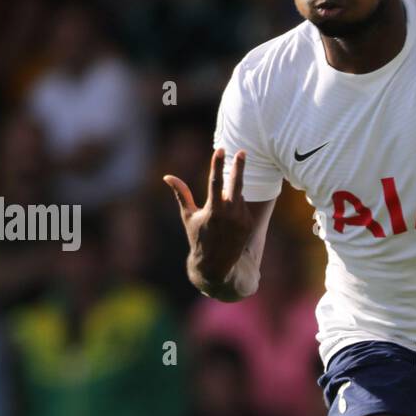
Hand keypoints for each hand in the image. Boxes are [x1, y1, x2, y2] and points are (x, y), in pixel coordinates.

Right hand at [164, 148, 253, 282]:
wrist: (216, 265)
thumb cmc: (198, 239)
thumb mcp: (188, 216)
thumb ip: (181, 194)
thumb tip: (167, 176)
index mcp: (213, 210)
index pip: (216, 182)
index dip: (217, 164)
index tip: (221, 150)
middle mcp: (229, 214)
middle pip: (237, 184)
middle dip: (239, 167)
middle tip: (243, 152)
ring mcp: (241, 219)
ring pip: (239, 195)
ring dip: (233, 189)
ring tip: (228, 192)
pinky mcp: (248, 224)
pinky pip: (243, 206)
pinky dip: (235, 205)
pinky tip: (228, 219)